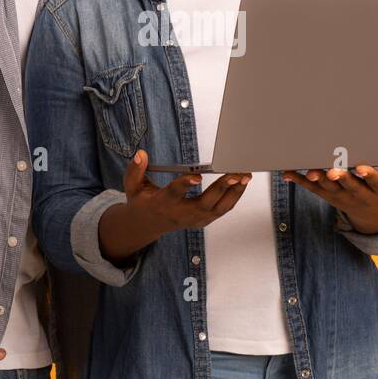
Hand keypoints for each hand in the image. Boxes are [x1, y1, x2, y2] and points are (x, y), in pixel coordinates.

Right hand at [99, 149, 251, 262]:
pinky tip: (242, 182)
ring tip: (245, 175)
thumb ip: (134, 170)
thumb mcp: (132, 186)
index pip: (175, 193)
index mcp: (163, 203)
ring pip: (219, 208)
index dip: (185, 185)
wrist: (147, 224)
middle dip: (221, 188)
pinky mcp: (203, 220)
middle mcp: (181, 214)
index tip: (196, 176)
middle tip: (235, 174)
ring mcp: (194, 219)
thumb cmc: (142, 201)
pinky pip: (222, 209)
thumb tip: (141, 154)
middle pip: (205, 203)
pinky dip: (234, 196)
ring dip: (234, 192)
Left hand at [283, 163, 377, 233]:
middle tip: (332, 170)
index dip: (369, 175)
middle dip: (341, 178)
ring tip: (309, 171)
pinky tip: (287, 172)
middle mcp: (361, 195)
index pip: (375, 182)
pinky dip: (299, 181)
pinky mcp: (328, 197)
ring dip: (318, 180)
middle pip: (350, 187)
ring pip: (329, 190)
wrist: (375, 215)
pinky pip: (312, 190)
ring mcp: (343, 198)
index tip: (362, 167)